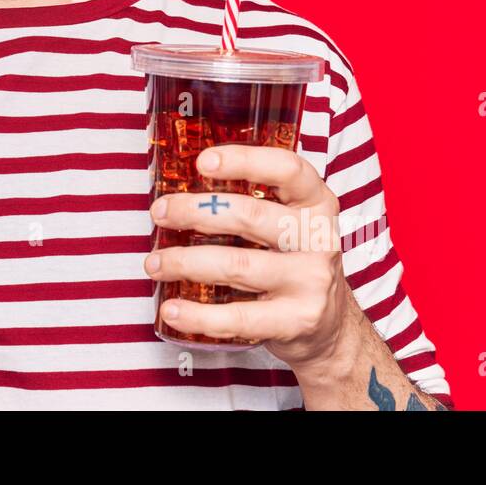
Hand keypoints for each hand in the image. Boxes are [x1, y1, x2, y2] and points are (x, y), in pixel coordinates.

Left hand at [143, 144, 356, 371]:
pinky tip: (173, 309)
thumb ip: (253, 201)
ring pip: (237, 264)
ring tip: (155, 263)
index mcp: (316, 202)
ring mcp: (311, 280)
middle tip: (160, 213)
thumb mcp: (288, 222)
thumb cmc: (295, 261)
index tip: (203, 162)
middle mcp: (318, 237)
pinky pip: (239, 316)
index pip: (288, 169)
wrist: (331, 324)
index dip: (245, 160)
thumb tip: (181, 190)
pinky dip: (198, 315)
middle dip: (195, 212)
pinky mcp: (298, 319)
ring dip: (185, 262)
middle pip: (250, 215)